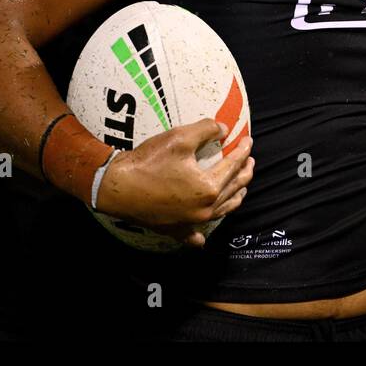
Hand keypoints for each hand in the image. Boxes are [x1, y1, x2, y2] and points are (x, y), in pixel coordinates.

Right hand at [95, 120, 254, 247]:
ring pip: (222, 211)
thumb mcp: (179, 138)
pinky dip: (202, 234)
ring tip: (240, 187)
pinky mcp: (176, 230)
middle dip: (244, 172)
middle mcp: (205, 209)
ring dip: (235, 196)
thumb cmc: (147, 163)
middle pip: (234, 188)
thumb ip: (206, 130)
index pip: (234, 165)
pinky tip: (204, 235)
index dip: (244, 151)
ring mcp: (191, 223)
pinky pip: (195, 236)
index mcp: (209, 187)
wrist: (116, 187)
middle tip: (249, 161)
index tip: (248, 141)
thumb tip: (224, 129)